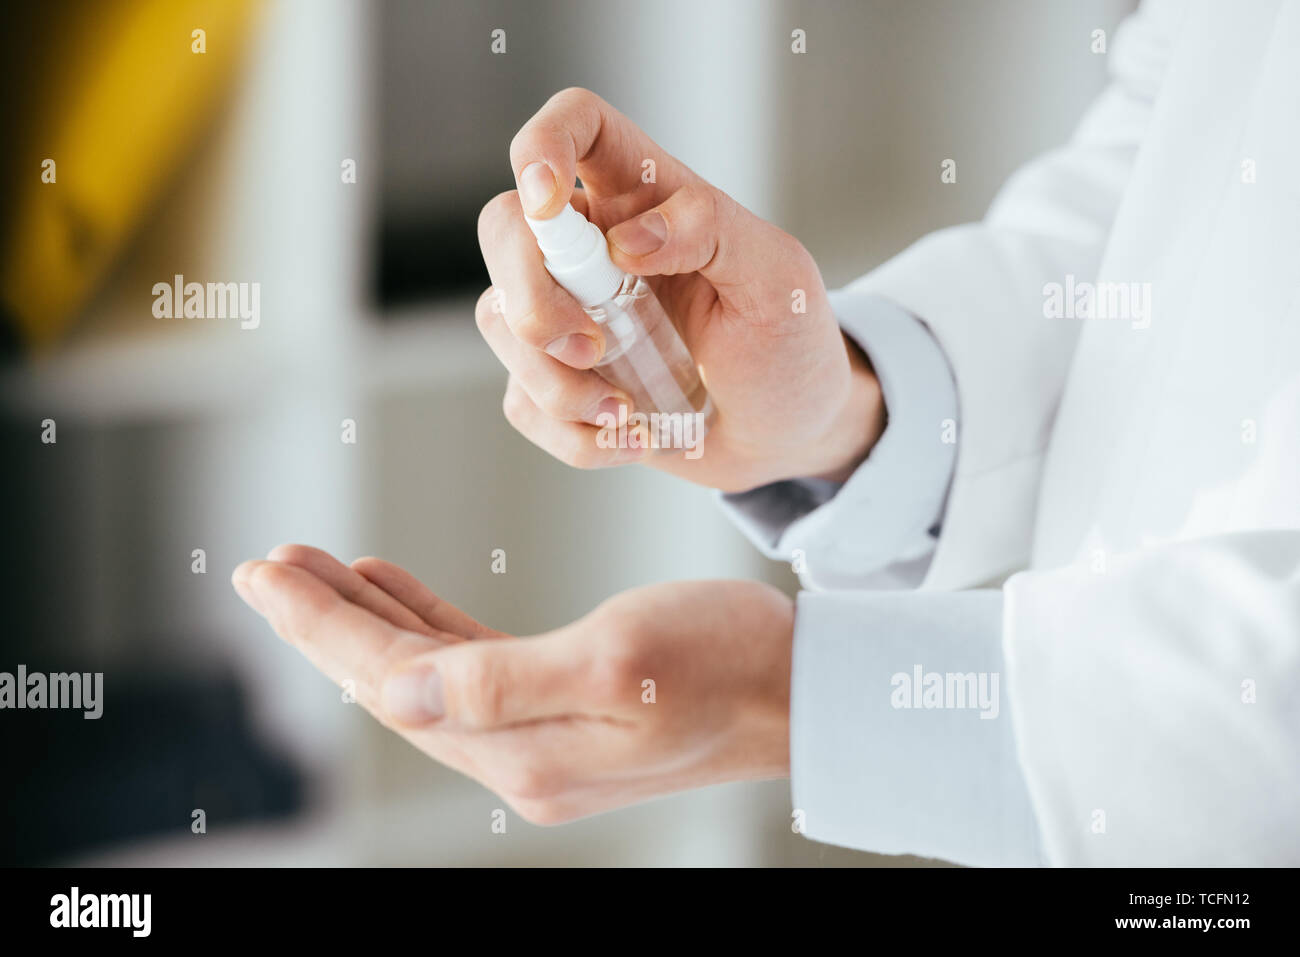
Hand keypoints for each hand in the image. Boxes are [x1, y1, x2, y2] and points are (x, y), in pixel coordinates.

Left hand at [233, 545, 793, 823]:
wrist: (804, 688)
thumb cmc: (728, 662)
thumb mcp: (615, 663)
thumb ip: (496, 686)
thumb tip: (389, 692)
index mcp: (522, 751)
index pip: (392, 683)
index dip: (323, 626)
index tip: (265, 574)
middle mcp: (520, 755)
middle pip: (395, 681)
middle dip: (327, 621)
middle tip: (268, 566)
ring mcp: (541, 735)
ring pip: (426, 671)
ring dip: (369, 618)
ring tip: (315, 568)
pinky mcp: (564, 705)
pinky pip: (471, 665)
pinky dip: (426, 623)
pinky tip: (395, 588)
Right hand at [477, 87, 883, 492]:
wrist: (787, 431)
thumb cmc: (787, 343)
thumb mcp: (777, 278)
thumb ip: (712, 231)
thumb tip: (628, 239)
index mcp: (644, 196)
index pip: (575, 125)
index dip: (542, 145)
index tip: (548, 202)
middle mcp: (593, 245)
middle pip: (505, 228)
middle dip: (530, 299)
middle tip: (593, 349)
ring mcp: (568, 312)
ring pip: (501, 322)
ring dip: (557, 385)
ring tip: (629, 414)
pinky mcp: (559, 378)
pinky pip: (524, 402)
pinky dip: (576, 434)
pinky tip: (633, 434)